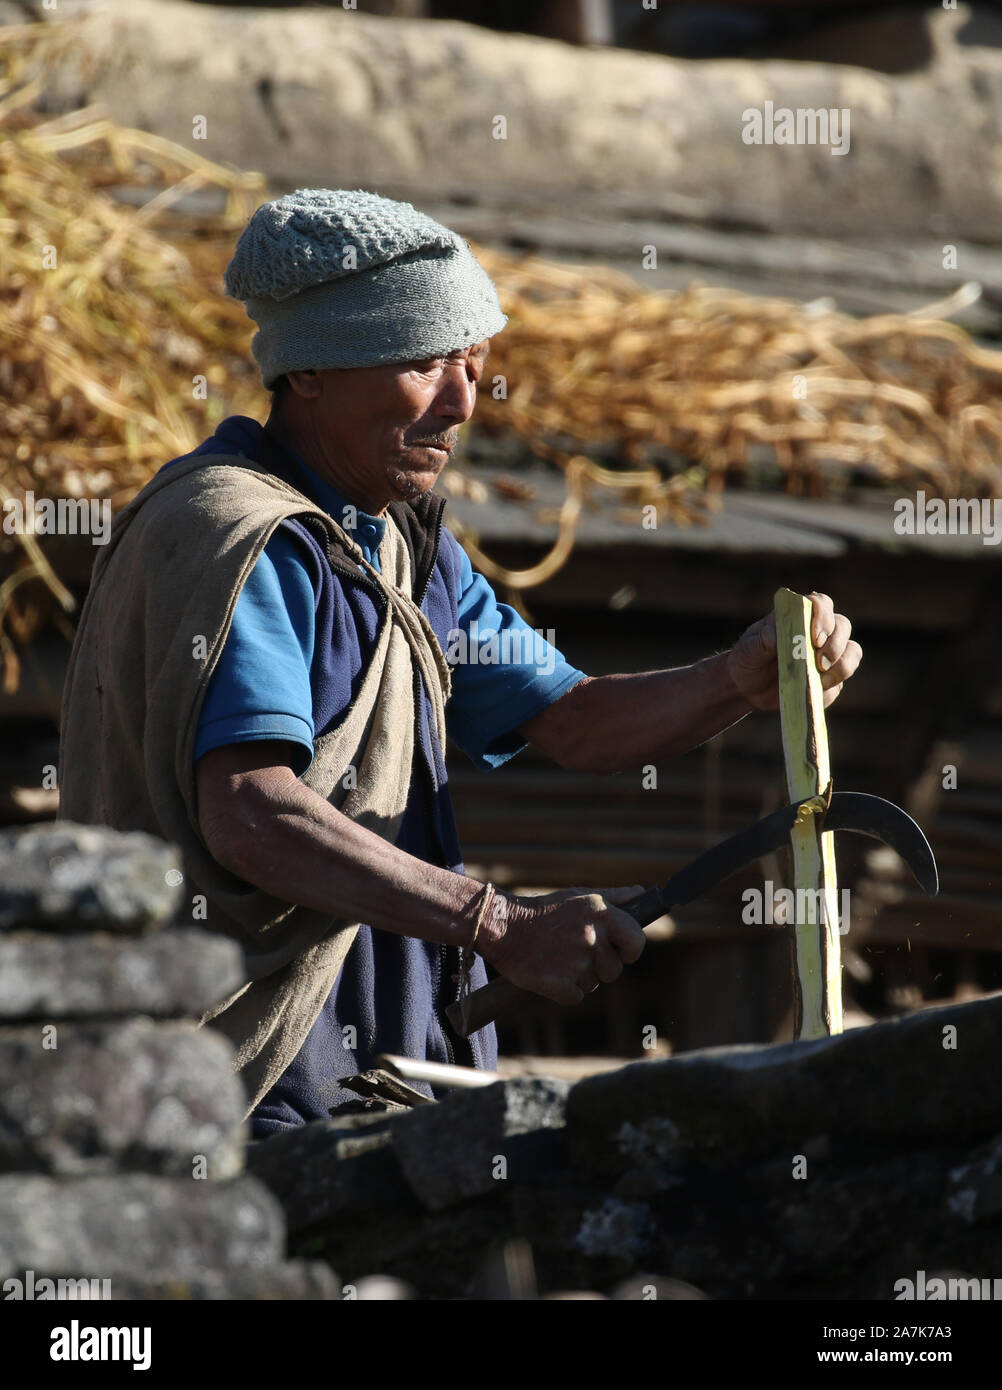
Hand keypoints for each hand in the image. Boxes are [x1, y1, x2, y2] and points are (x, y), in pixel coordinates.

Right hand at [477, 884, 646, 1005]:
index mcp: (601, 913)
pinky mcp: (560, 983)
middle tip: (574, 952)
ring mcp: (576, 962)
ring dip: (580, 977)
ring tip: (558, 958)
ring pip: (594, 983)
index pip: (637, 941)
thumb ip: (614, 897)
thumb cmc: (544, 912)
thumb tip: (641, 893)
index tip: (621, 952)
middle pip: (614, 970)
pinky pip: (575, 996)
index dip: (631, 950)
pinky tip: (550, 972)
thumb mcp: (579, 897)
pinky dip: (564, 990)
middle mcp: (592, 936)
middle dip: (599, 966)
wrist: (503, 928)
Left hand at [726, 592, 861, 711]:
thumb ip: (760, 641)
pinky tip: (815, 693)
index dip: (823, 617)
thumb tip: (773, 635)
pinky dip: (832, 688)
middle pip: (843, 626)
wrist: (748, 687)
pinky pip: (841, 682)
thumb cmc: (748, 659)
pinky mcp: (831, 679)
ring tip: (820, 680)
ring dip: (842, 666)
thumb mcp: (747, 649)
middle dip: (836, 644)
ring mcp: (829, 655)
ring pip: (852, 652)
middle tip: (820, 662)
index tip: (815, 638)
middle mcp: (819, 631)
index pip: (821, 604)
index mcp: (799, 615)